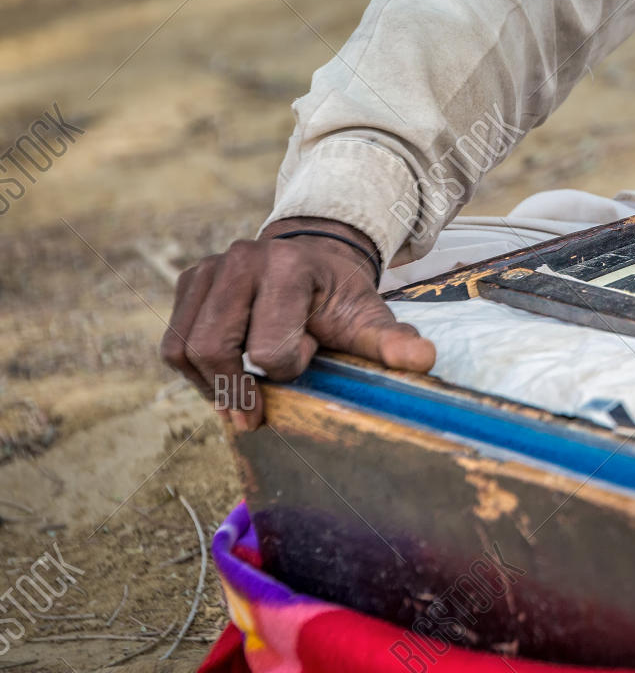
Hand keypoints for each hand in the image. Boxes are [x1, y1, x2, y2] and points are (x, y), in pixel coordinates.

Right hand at [160, 216, 435, 430]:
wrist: (315, 259)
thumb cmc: (341, 296)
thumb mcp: (369, 316)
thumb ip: (390, 341)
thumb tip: (424, 361)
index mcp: (289, 266)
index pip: (268, 348)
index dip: (290, 366)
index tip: (310, 355)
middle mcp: (242, 259)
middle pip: (213, 350)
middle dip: (236, 389)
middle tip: (256, 414)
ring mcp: (209, 268)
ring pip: (184, 351)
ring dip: (212, 384)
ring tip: (242, 393)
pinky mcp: (190, 281)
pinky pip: (172, 344)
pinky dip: (195, 373)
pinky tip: (224, 378)